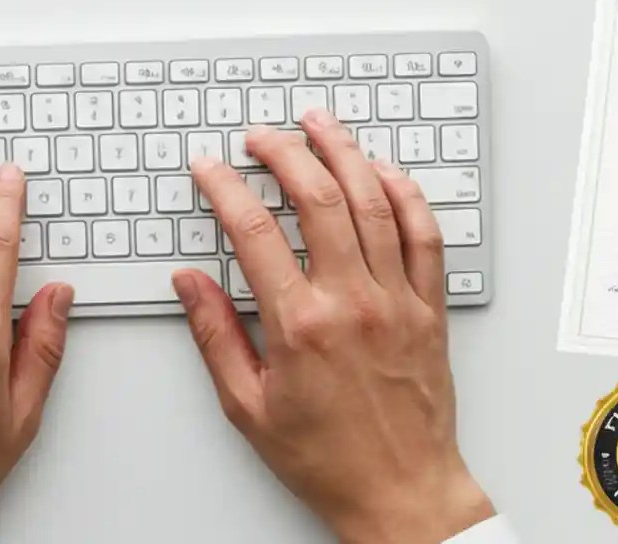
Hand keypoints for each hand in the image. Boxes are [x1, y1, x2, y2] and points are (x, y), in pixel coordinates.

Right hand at [174, 109, 493, 543]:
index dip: (225, 188)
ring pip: (373, 202)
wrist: (400, 491)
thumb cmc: (326, 458)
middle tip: (261, 136)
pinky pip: (423, 235)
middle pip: (317, 199)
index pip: (253, 231)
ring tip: (320, 125)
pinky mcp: (429, 307)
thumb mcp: (247, 406)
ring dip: (344, 153)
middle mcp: (352, 301)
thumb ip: (215, 335)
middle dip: (284, 153)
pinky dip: (405, 194)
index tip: (209, 168)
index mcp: (300, 325)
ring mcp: (396, 299)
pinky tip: (384, 172)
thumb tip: (189, 282)